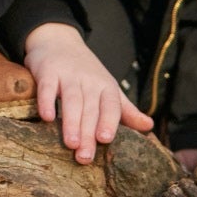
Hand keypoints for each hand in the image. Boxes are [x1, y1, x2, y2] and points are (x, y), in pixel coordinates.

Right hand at [22, 22, 152, 163]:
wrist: (58, 40)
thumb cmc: (86, 72)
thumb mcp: (107, 88)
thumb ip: (125, 110)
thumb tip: (149, 126)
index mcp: (106, 87)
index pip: (110, 105)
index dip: (109, 121)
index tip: (105, 139)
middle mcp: (89, 81)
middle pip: (90, 109)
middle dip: (88, 133)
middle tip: (84, 157)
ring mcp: (67, 75)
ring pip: (71, 100)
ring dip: (71, 122)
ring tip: (71, 144)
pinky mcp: (47, 71)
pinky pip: (47, 87)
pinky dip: (46, 101)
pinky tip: (46, 117)